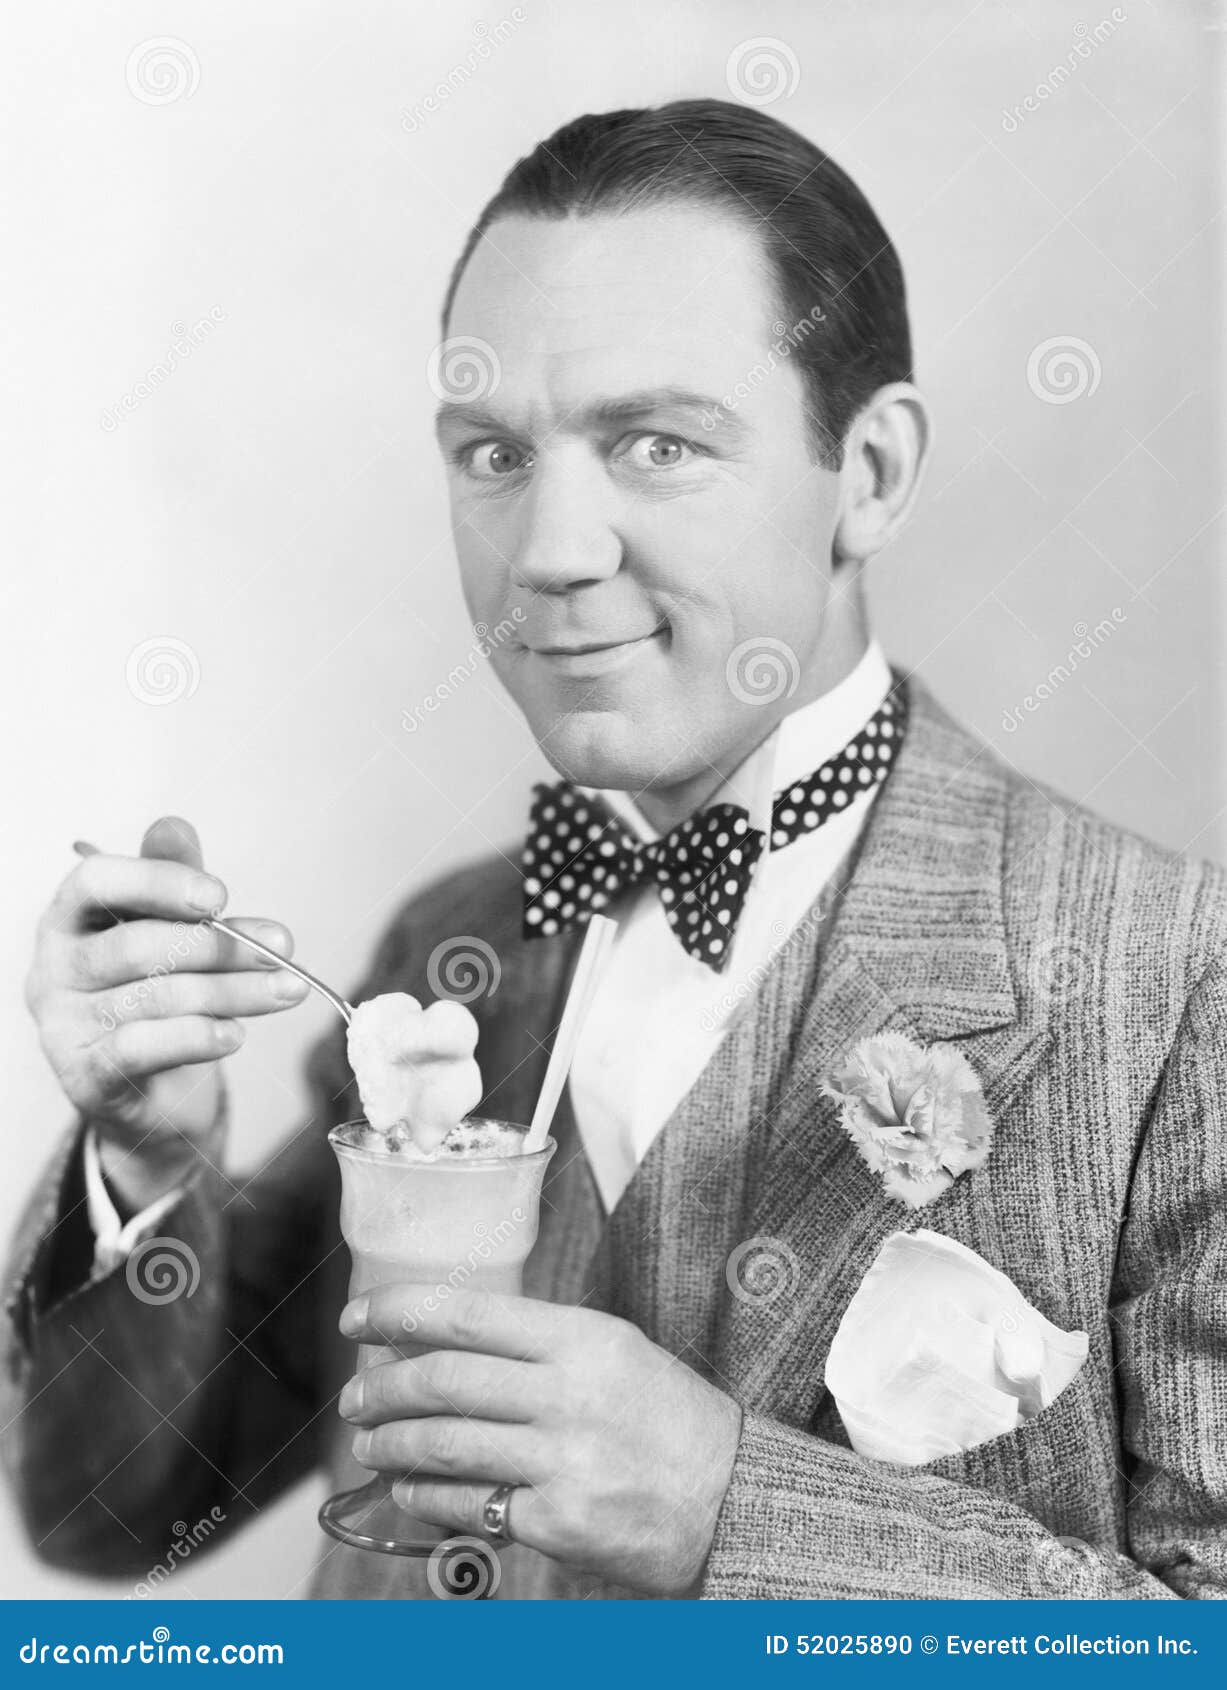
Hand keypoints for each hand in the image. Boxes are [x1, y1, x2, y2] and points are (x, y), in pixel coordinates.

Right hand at [24, 815, 308, 1208]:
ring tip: (286, 990)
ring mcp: (63, 1025)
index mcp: (68, 918)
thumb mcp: (170, 929)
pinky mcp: (85, 1077)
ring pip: (156, 998)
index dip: (158, 881)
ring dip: (234, 992)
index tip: (220, 895)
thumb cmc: (157, 991)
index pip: (96, 882)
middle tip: (283, 950)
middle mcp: (53, 968)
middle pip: (138, 946)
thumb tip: (172, 825)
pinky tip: (236, 1033)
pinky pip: (144, 1049)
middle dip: (222, 946)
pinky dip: (198, 1037)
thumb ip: (174, 881)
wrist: (146, 1091)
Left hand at [337, 1285, 743, 1594]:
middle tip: (355, 1395)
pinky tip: (410, 1488)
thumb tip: (450, 1338)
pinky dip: (425, 1495)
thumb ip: (541, 1343)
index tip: (358, 1318)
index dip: (398, 1311)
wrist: (731, 1498)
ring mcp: (562, 1461)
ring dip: (391, 1443)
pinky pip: (468, 1505)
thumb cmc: (669, 1420)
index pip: (466, 1314)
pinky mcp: (558, 1521)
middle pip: (442, 1381)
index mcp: (583, 1339)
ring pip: (444, 1445)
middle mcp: (570, 1394)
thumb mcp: (616, 1352)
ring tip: (370, 1443)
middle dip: (381, 1388)